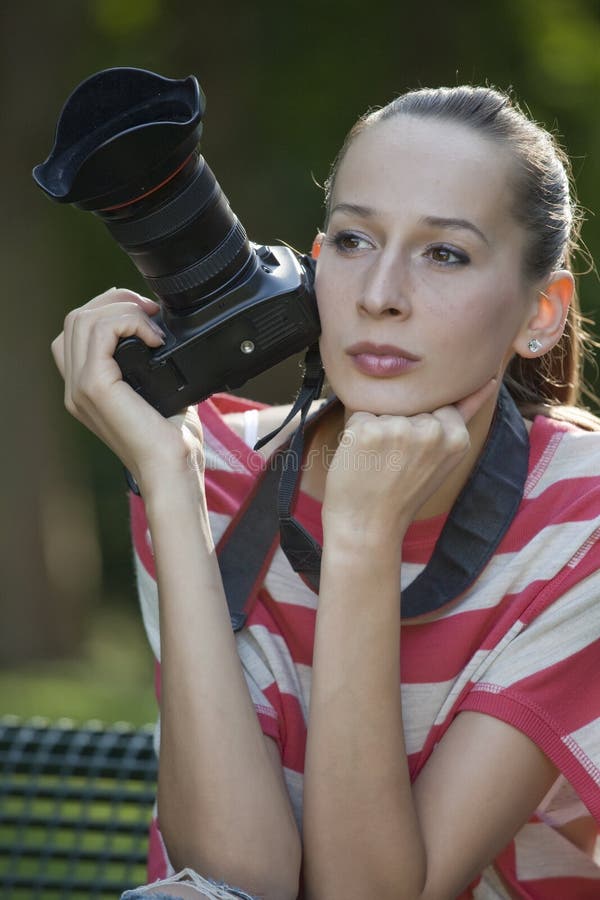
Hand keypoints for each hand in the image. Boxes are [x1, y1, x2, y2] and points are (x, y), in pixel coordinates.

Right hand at [51, 287, 204, 491]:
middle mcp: (76, 388)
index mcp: (86, 389)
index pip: (77, 333)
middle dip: (115, 302)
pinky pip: (100, 332)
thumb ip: (155, 366)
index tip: (146, 316)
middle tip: (151, 312)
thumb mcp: (161, 394)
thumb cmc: (173, 442)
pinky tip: (154, 339)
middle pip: (76, 319)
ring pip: (83, 319)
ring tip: (152, 324)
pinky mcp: (94, 387)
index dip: (108, 311)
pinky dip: (129, 323)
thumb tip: (168, 339)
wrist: (173, 469)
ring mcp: (80, 388)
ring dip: (122, 309)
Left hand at [321, 379, 497, 542]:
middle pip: (411, 405)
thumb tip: (488, 379)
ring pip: (385, 409)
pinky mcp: (368, 430)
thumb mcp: (443, 456)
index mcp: (457, 436)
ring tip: (379, 463)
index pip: (439, 405)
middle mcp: (432, 430)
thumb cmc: (402, 491)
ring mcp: (400, 429)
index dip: (420, 431)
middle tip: (395, 464)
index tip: (415, 459)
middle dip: (399, 426)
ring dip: (377, 429)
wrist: (368, 525)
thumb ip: (461, 415)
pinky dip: (354, 434)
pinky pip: (358, 415)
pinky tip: (361, 460)